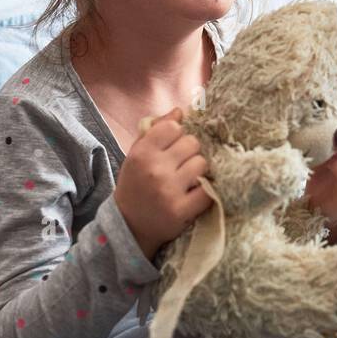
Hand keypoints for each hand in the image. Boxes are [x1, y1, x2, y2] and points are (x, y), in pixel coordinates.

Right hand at [113, 107, 212, 260]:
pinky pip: (208, 190)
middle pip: (192, 143)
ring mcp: (169, 190)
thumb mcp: (137, 156)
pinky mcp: (181, 210)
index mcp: (142, 153)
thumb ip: (156, 131)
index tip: (172, 148)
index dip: (177, 136)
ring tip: (187, 180)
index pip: (173, 128)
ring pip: (202, 163)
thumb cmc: (136, 185)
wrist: (128, 226)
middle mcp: (154, 169)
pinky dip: (205, 192)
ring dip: (198, 171)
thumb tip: (180, 111)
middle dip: (190, 153)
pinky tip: (194, 194)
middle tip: (181, 166)